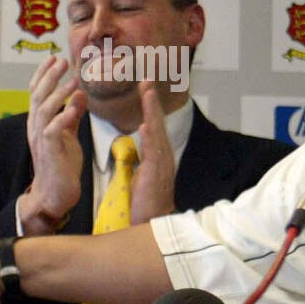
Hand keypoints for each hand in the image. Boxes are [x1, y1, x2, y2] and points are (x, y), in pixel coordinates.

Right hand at [20, 54, 86, 232]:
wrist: (56, 193)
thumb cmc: (62, 165)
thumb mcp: (68, 135)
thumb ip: (72, 114)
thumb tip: (80, 94)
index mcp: (39, 121)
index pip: (36, 92)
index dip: (44, 74)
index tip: (54, 58)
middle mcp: (35, 127)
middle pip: (38, 95)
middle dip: (50, 76)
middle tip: (62, 61)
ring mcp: (40, 138)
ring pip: (44, 109)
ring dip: (59, 93)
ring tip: (73, 80)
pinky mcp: (49, 150)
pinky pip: (53, 130)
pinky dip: (63, 117)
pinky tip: (74, 107)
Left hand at [130, 81, 176, 224]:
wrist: (153, 223)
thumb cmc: (146, 201)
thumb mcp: (142, 172)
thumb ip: (143, 153)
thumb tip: (141, 136)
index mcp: (158, 153)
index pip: (153, 123)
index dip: (149, 105)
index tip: (145, 85)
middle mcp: (163, 155)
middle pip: (158, 122)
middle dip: (152, 100)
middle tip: (147, 80)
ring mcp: (162, 164)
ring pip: (157, 132)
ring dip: (152, 111)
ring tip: (148, 93)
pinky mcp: (156, 175)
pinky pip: (154, 153)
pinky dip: (150, 138)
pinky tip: (146, 125)